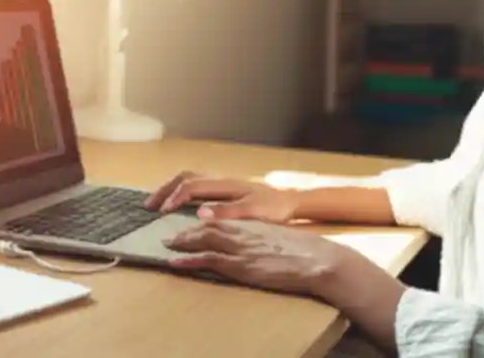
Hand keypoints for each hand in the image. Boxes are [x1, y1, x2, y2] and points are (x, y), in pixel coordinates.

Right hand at [145, 171, 299, 222]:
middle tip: (148, 206)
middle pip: (184, 177)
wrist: (289, 200)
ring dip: (170, 188)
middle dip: (164, 189)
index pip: (191, 187)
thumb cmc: (273, 207)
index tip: (162, 213)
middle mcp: (219, 179)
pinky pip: (194, 183)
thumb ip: (227, 212)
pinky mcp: (222, 187)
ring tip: (156, 202)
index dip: (174, 198)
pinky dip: (179, 189)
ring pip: (188, 178)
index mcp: (224, 185)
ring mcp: (220, 181)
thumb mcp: (253, 212)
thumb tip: (199, 213)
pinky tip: (177, 201)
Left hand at [163, 220, 353, 299]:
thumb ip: (264, 238)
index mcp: (253, 225)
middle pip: (207, 226)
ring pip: (203, 239)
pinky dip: (188, 260)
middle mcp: (242, 232)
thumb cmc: (305, 252)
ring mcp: (240, 248)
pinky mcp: (240, 265)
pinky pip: (208, 260)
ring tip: (167, 245)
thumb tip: (258, 244)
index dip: (202, 222)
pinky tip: (175, 262)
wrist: (316, 259)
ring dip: (182, 242)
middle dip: (186, 230)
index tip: (190, 224)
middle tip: (169, 235)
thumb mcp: (280, 238)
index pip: (221, 219)